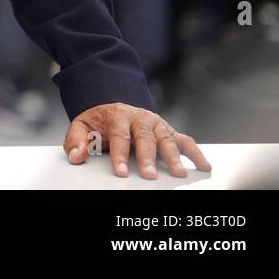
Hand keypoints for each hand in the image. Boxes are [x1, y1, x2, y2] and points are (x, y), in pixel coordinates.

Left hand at [65, 103, 209, 177]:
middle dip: (147, 158)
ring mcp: (156, 124)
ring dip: (174, 156)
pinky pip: (184, 140)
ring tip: (178, 173)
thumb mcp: (82, 125)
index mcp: (118, 116)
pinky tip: (203, 166)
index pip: (119, 136)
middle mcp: (140, 118)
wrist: (113, 104)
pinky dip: (195, 153)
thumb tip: (75, 156)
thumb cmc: (100, 120)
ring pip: (166, 139)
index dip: (119, 155)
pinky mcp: (168, 130)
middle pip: (145, 138)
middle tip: (149, 175)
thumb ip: (76, 140)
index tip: (120, 172)